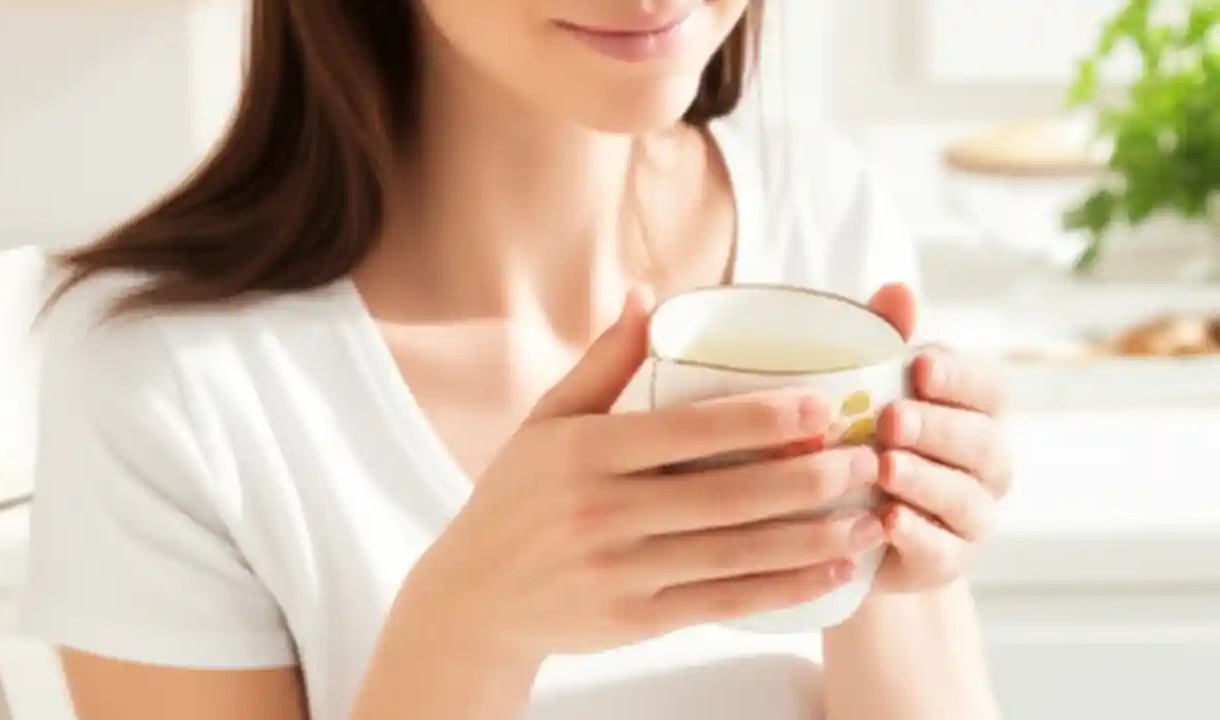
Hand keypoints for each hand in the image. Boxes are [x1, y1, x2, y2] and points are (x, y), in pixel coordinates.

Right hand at [393, 290, 886, 663]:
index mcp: (584, 451)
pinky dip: (786, 589)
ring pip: (736, 552)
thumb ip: (601, 363)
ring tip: (872, 516)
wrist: (475, 598)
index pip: (687, 429)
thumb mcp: (545, 422)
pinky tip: (833, 572)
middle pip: (725, 494)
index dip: (761, 418)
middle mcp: (602, 511)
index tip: (823, 403)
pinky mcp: (637, 619)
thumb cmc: (516, 497)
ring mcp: (621, 571)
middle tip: (867, 457)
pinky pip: (724, 601)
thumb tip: (647, 296)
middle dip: (808, 477)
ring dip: (813, 537)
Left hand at [866, 284, 1012, 592]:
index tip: (921, 365)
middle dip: (938, 428)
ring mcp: (971, 517)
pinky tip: (888, 521)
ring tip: (884, 468)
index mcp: (973, 411)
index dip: (961, 377)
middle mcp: (985, 463)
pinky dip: (917, 535)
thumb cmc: (859, 438)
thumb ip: (884, 341)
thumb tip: (898, 289)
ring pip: (965, 497)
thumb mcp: (863, 389)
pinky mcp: (946, 562)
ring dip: (924, 480)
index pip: (989, 388)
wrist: (845, 526)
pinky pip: (941, 551)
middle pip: (982, 442)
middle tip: (892, 419)